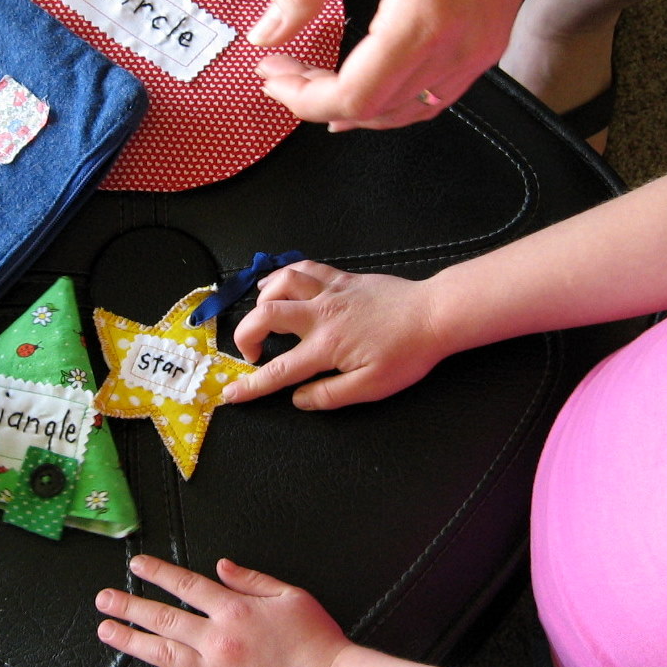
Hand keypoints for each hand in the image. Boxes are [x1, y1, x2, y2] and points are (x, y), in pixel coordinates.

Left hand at [96, 555, 351, 666]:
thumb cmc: (316, 641)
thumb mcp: (289, 595)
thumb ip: (251, 579)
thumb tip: (220, 565)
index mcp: (235, 610)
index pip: (186, 586)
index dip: (157, 574)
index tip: (136, 566)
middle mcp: (218, 640)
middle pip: (163, 619)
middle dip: (129, 607)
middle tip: (105, 600)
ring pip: (161, 655)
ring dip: (130, 642)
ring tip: (107, 632)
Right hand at [224, 261, 442, 408]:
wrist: (434, 315)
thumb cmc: (406, 355)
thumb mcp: (371, 388)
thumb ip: (330, 395)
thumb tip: (298, 399)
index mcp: (326, 346)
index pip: (279, 370)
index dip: (251, 385)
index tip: (232, 393)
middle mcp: (321, 314)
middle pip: (266, 315)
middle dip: (245, 334)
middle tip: (251, 353)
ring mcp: (331, 291)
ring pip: (281, 282)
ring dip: (262, 299)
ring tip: (261, 315)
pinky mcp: (343, 278)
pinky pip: (305, 268)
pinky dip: (284, 274)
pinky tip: (279, 284)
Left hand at [249, 0, 549, 129]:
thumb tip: (264, 34)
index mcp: (423, 17)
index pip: (353, 94)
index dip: (302, 97)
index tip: (269, 73)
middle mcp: (458, 47)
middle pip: (374, 110)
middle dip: (317, 100)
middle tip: (280, 71)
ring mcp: (478, 53)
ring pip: (403, 112)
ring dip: (353, 107)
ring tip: (312, 82)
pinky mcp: (488, 48)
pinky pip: (432, 98)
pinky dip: (391, 103)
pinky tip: (364, 88)